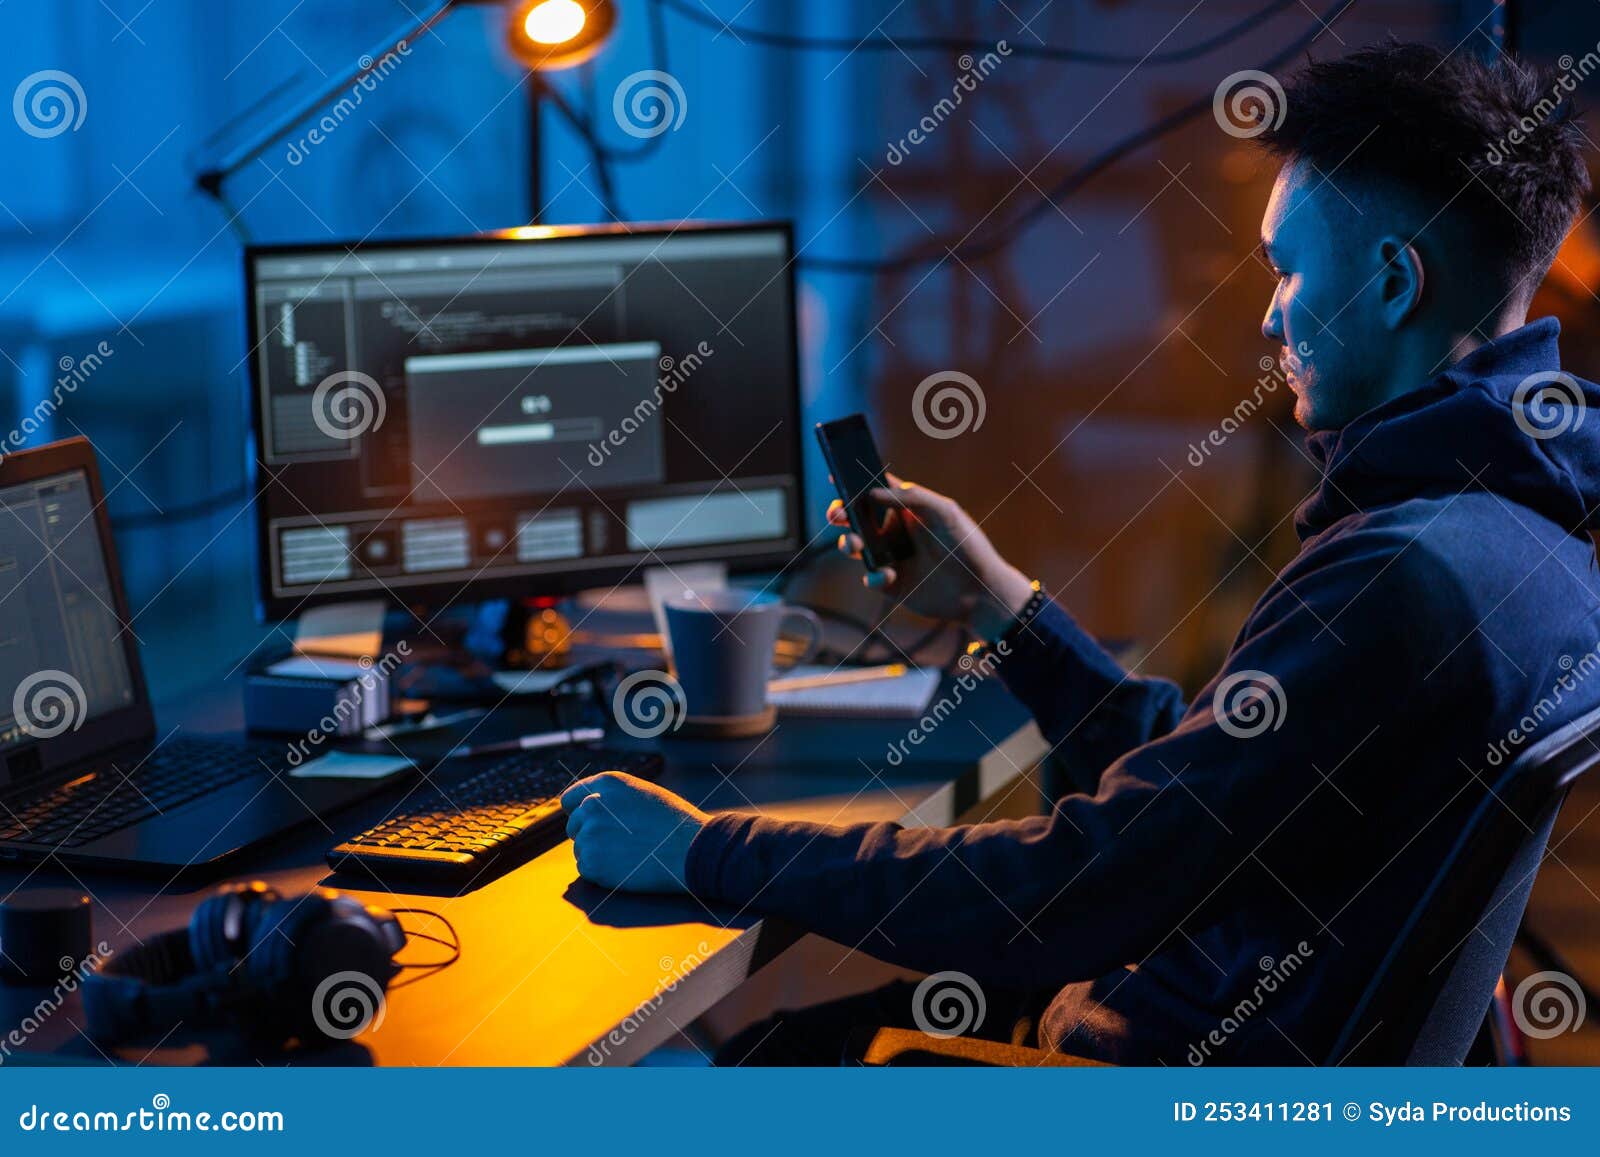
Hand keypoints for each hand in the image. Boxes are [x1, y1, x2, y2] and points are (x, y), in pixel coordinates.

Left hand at [559, 772, 709, 892]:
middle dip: (590, 836)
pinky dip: (602, 874)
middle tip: (619, 845)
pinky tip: (626, 868)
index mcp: (606, 784)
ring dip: (598, 855)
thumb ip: (613, 797)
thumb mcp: (643, 793)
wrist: (691, 849)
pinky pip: (586, 870)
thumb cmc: (674, 822)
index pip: (571, 799)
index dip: (579, 813)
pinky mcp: (591, 862)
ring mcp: (589, 834)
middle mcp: (592, 805)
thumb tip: (591, 807)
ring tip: (629, 856)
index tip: (589, 824)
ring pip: (580, 849)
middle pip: (574, 826)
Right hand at [827, 473, 1033, 641]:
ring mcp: (892, 557)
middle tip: (837, 514)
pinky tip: (888, 575)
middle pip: (858, 518)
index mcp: (908, 509)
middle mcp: (897, 531)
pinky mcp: (892, 584)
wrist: (978, 590)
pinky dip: (874, 576)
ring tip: (857, 544)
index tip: (837, 477)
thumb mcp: (942, 510)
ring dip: (849, 543)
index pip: (876, 491)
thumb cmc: (966, 544)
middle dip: (841, 514)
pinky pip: (871, 577)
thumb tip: (872, 493)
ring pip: (858, 547)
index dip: (855, 483)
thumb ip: (909, 496)